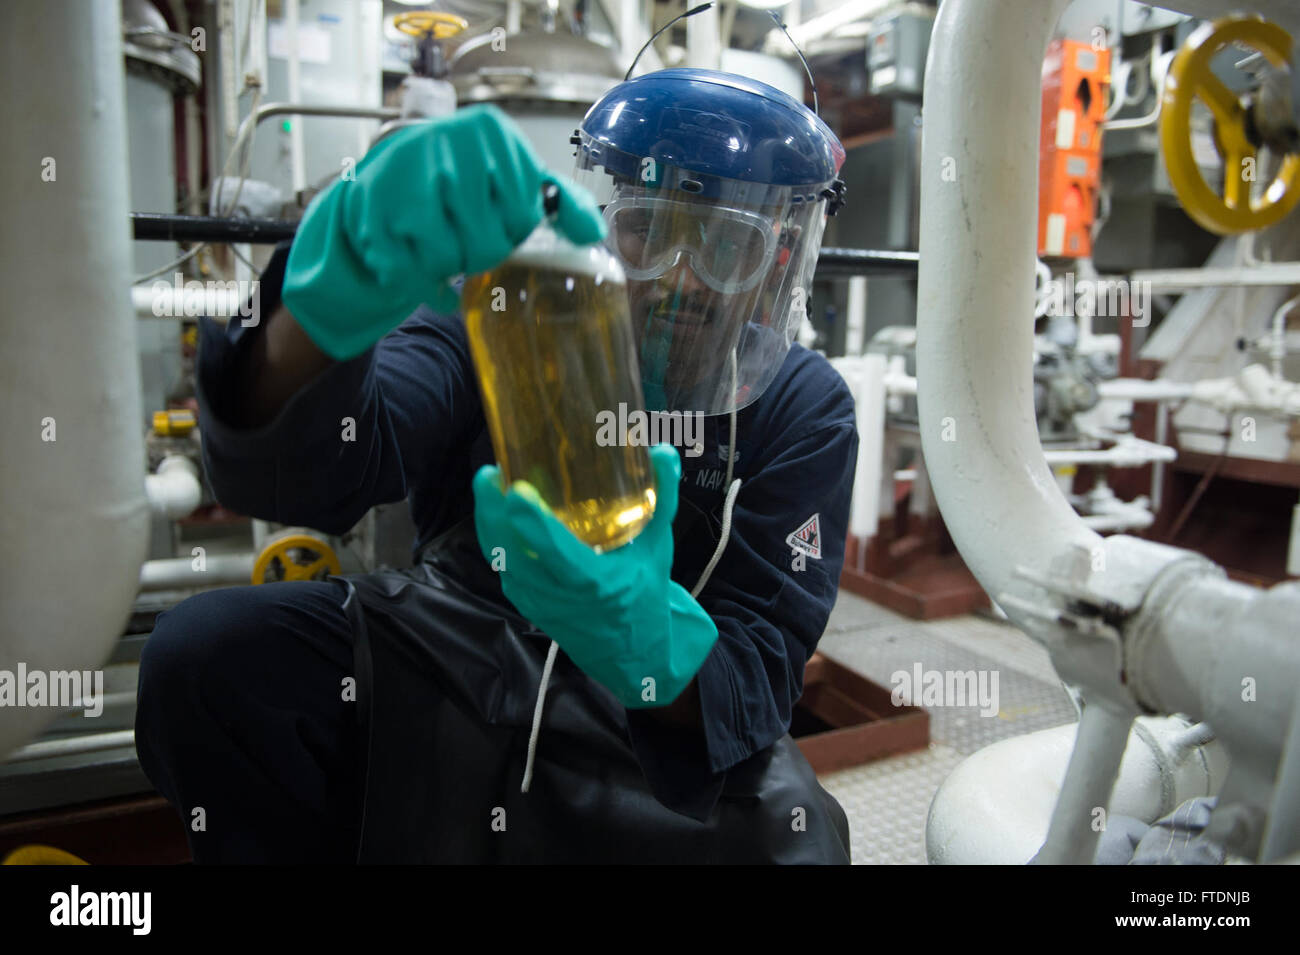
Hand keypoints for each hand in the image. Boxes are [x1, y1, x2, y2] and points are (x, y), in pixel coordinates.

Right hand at [281, 103, 605, 359]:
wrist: (388, 178)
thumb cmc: (464, 180)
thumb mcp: (516, 178)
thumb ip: (563, 204)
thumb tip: (593, 233)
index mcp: (491, 131)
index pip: (524, 217)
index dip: (511, 230)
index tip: (494, 213)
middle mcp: (446, 143)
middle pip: (486, 243)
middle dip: (478, 252)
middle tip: (465, 234)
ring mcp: (403, 174)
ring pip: (445, 259)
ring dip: (445, 265)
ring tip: (439, 242)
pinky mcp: (369, 207)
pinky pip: (405, 271)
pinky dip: (414, 280)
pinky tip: (415, 259)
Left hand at [472, 444, 717, 707]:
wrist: (632, 654)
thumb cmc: (646, 595)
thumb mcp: (659, 548)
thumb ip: (663, 499)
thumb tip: (662, 451)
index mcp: (594, 581)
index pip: (554, 551)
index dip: (531, 521)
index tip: (517, 489)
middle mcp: (559, 594)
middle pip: (512, 550)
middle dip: (493, 512)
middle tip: (490, 473)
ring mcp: (537, 601)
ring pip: (501, 557)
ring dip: (489, 520)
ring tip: (490, 482)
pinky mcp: (526, 603)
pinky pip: (504, 566)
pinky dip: (495, 538)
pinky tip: (496, 510)